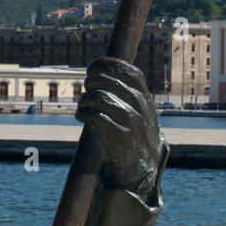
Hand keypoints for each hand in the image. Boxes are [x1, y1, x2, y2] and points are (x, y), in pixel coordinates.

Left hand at [76, 57, 163, 191]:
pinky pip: (95, 117)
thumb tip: (98, 69)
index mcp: (143, 96)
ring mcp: (130, 122)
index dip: (108, 64)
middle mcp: (139, 107)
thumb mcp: (139, 108)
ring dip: (85, 99)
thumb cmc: (134, 128)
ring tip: (83, 104)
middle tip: (87, 87)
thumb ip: (126, 89)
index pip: (129, 71)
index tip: (93, 66)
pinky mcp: (118, 137)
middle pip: (109, 81)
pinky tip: (81, 115)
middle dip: (92, 80)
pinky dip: (83, 113)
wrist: (142, 162)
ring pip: (100, 98)